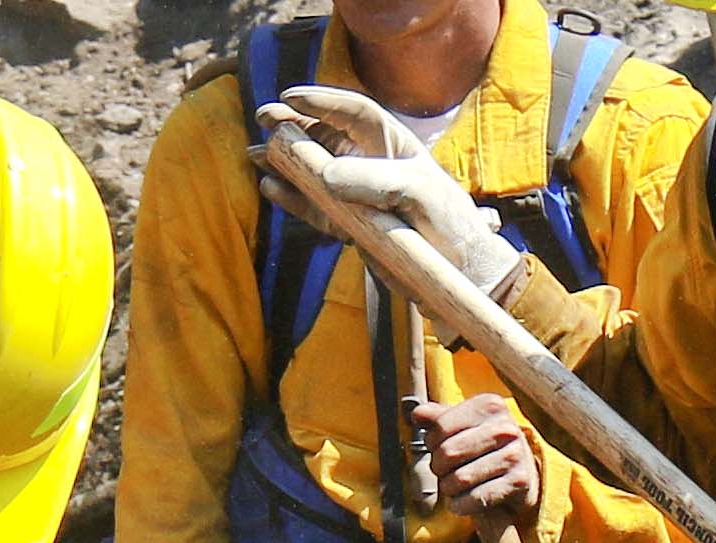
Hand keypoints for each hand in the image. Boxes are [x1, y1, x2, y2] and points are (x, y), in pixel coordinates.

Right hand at [258, 85, 521, 294]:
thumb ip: (375, 180)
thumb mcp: (417, 193)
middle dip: (293, 126)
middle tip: (264, 119)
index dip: (323, 101)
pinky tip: (271, 189)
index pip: (353, 112)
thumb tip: (326, 175)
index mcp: (391, 145)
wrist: (459, 273)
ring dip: (285, 162)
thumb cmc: (449, 223)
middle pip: (325, 136)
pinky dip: (293, 200)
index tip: (291, 97)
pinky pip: (314, 209)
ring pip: (312, 171)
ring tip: (256, 156)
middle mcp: (370, 164)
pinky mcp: (349, 225)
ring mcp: (357, 195)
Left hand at [408, 394, 539, 527]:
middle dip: (438, 466)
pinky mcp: (518, 482)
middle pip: (448, 452)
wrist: (523, 470)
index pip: (442, 426)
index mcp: (491, 406)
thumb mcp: (465, 424)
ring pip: (460, 479)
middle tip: (442, 470)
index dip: (431, 442)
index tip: (435, 447)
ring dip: (448, 488)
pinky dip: (460, 504)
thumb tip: (417, 414)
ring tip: (452, 485)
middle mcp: (506, 428)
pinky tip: (461, 500)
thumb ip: (440, 417)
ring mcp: (514, 455)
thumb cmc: (486, 445)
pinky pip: (475, 498)